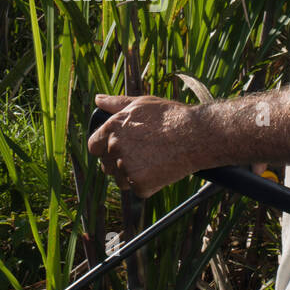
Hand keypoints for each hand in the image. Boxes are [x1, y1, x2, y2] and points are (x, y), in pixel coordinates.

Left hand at [86, 93, 202, 197]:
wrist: (195, 136)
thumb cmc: (170, 116)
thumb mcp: (141, 103)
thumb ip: (116, 104)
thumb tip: (98, 100)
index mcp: (111, 129)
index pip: (94, 146)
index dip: (104, 149)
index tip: (117, 149)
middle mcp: (115, 148)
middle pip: (107, 165)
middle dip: (120, 162)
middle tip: (142, 155)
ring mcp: (126, 167)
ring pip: (121, 179)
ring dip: (132, 175)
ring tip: (153, 161)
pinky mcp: (139, 184)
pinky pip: (138, 189)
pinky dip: (148, 184)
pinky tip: (160, 170)